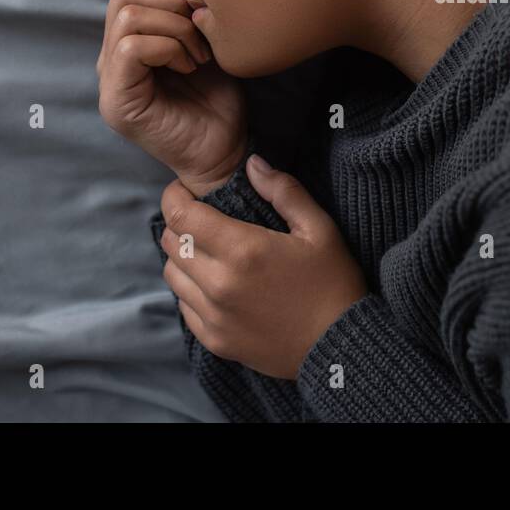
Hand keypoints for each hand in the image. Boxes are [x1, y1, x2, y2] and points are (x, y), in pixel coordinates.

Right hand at [96, 0, 246, 195]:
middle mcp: (111, 57)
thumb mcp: (207, 42)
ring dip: (175, 28)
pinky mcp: (117, 100)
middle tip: (203, 33)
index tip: (205, 16)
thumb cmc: (218, 99)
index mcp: (129, 40)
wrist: (226, 150)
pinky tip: (190, 67)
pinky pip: (131, 48)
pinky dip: (168, 48)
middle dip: (173, 2)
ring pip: (128, 16)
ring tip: (199, 55)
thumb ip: (188, 8)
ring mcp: (110, 79)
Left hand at [156, 155, 369, 380]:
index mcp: (243, 249)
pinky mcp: (214, 339)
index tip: (184, 191)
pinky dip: (190, 289)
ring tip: (207, 250)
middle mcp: (219, 283)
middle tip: (202, 218)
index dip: (175, 197)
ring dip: (181, 256)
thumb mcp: (320, 229)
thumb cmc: (333, 283)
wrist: (339, 346)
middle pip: (169, 242)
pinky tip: (215, 283)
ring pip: (170, 274)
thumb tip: (253, 163)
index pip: (180, 215)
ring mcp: (213, 315)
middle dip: (179, 223)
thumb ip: (284, 192)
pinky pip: (183, 306)